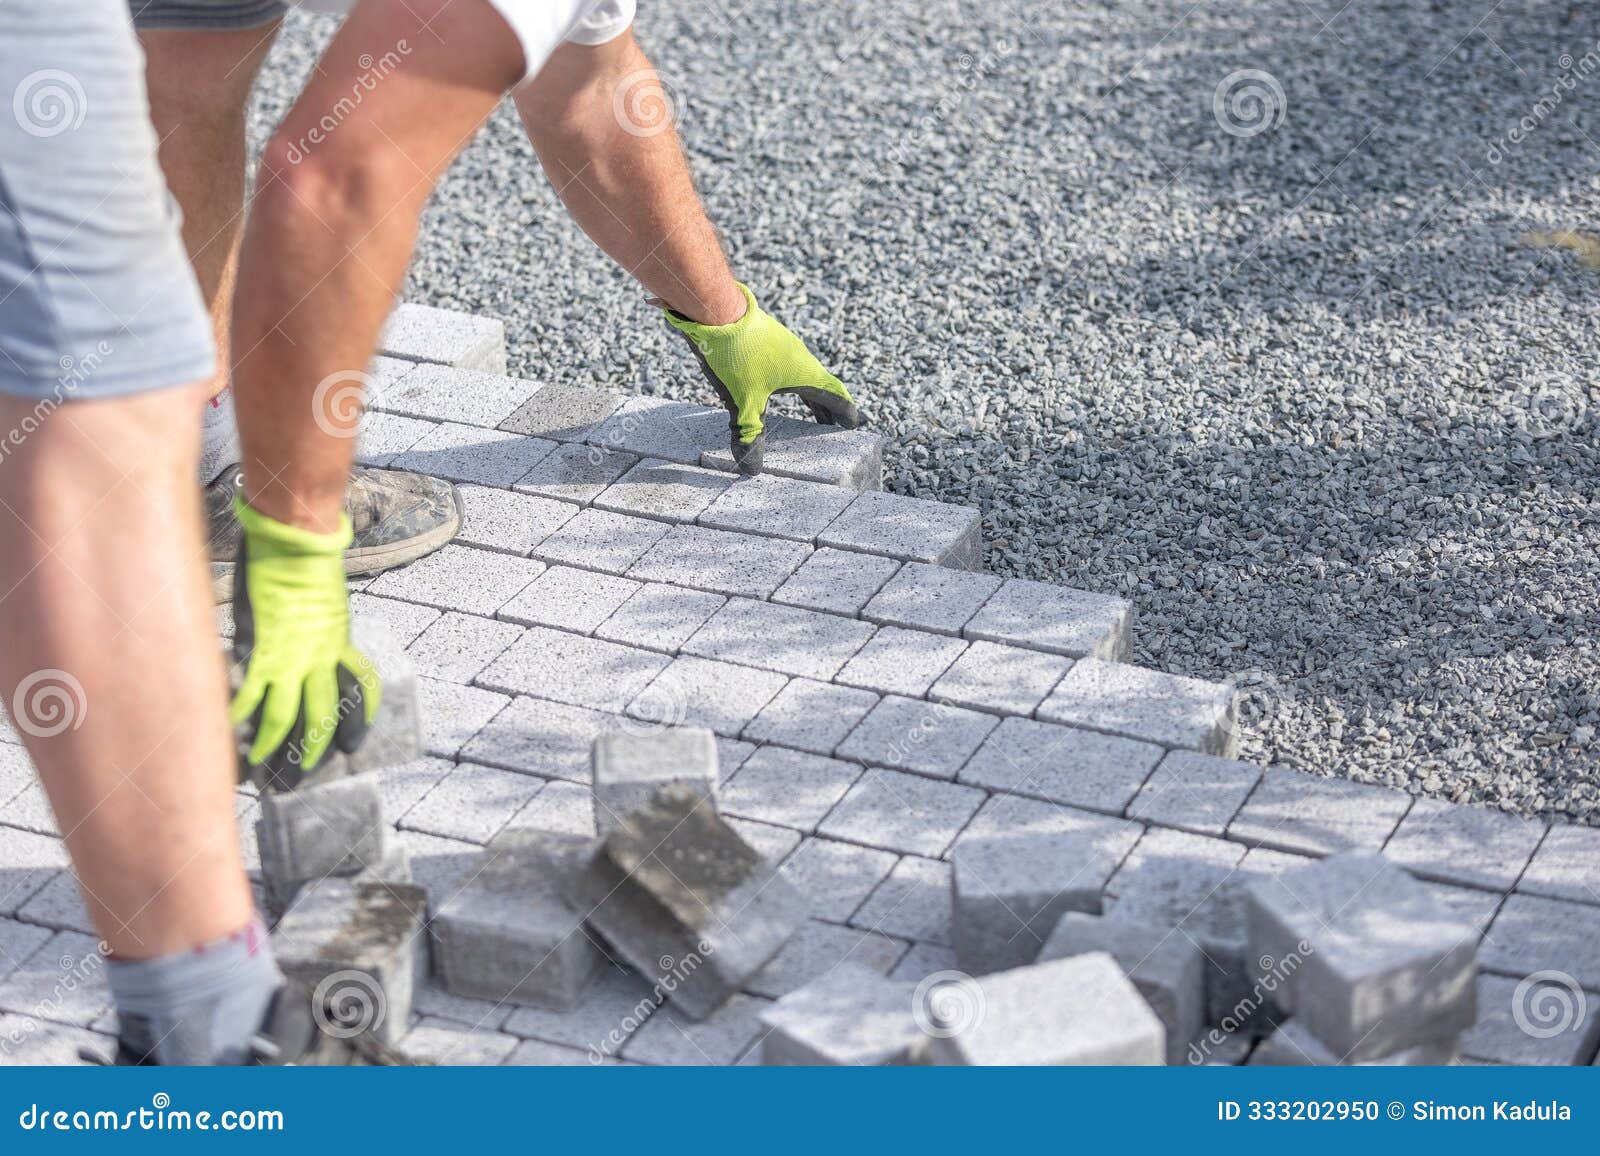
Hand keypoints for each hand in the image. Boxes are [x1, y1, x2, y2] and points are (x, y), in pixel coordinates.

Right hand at [229, 497, 378, 784]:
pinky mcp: (265, 651)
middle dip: (315, 745)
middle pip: (324, 712)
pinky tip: (229, 729)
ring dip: (274, 742)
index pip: (362, 684)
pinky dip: (239, 713)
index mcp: (340, 642)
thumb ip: (317, 623)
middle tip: (307, 769)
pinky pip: (252, 692)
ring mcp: (293, 657)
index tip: (359, 736)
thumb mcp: (326, 598)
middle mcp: (321, 656)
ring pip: (288, 713)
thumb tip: (309, 634)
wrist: (297, 545)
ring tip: (260, 761)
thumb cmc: (308, 562)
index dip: (364, 713)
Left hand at [662, 283, 859, 474]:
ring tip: (812, 414)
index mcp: (804, 374)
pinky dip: (794, 385)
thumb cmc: (736, 356)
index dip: (845, 413)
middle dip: (829, 409)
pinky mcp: (768, 340)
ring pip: (805, 376)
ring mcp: (784, 346)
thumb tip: (752, 469)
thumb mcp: (743, 402)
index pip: (835, 396)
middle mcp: (800, 358)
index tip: (853, 426)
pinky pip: (790, 367)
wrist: (716, 313)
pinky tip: (777, 389)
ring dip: (811, 396)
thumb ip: (749, 435)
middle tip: (834, 427)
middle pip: (822, 387)